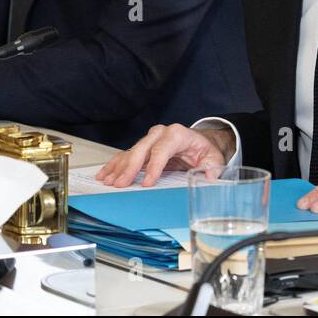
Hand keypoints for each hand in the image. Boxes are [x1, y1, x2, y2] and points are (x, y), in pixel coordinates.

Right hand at [95, 123, 231, 186]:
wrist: (198, 143)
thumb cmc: (203, 151)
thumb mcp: (213, 158)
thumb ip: (212, 167)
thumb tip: (209, 176)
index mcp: (177, 134)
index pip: (163, 149)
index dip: (154, 166)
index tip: (147, 183)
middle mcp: (160, 134)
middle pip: (142, 149)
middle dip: (130, 168)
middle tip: (121, 184)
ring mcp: (149, 140)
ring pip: (130, 152)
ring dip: (118, 168)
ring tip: (107, 181)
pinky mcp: (142, 148)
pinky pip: (125, 155)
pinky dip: (114, 165)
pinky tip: (105, 174)